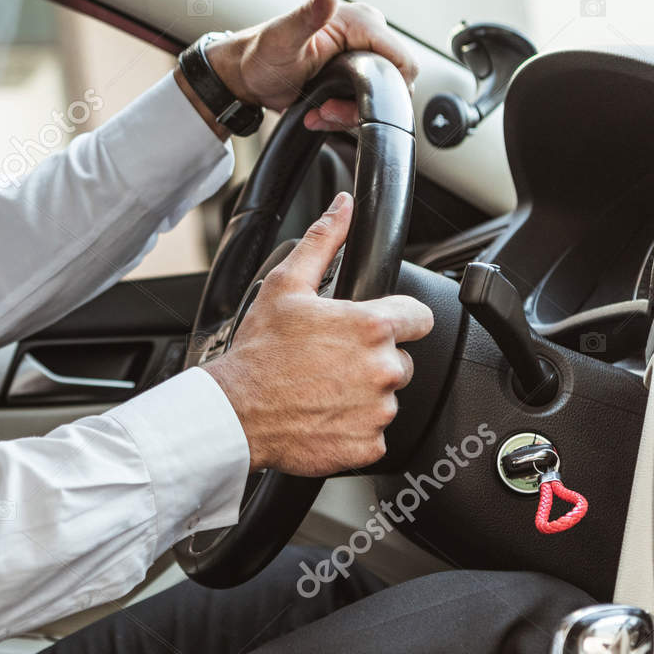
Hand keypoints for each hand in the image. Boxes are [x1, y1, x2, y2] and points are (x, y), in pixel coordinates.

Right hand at [202, 192, 433, 476]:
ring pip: (387, 398)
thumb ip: (323, 242)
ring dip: (362, 395)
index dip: (397, 320)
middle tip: (330, 362)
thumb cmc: (258, 352)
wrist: (235, 413)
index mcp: (371, 326)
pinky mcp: (368, 444)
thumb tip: (343, 208)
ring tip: (321, 389)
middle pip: (400, 360)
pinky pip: (373, 434)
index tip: (372, 330)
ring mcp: (378, 410)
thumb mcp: (286, 286)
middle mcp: (383, 369)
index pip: (419, 317)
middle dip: (372, 360)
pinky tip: (322, 415)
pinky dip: (353, 428)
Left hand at [208, 0, 419, 131]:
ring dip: (349, 115)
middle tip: (324, 109)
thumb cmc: (261, 54)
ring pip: (381, 98)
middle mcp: (368, 35)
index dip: (385, 90)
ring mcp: (364, 55)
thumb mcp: (283, 37)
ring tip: (318, 112)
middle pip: (394, 84)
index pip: (403, 62)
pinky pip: (367, 102)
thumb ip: (309, 12)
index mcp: (362, 21)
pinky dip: (344, 116)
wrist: (248, 75)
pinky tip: (320, 113)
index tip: (344, 102)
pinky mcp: (356, 73)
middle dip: (359, 106)